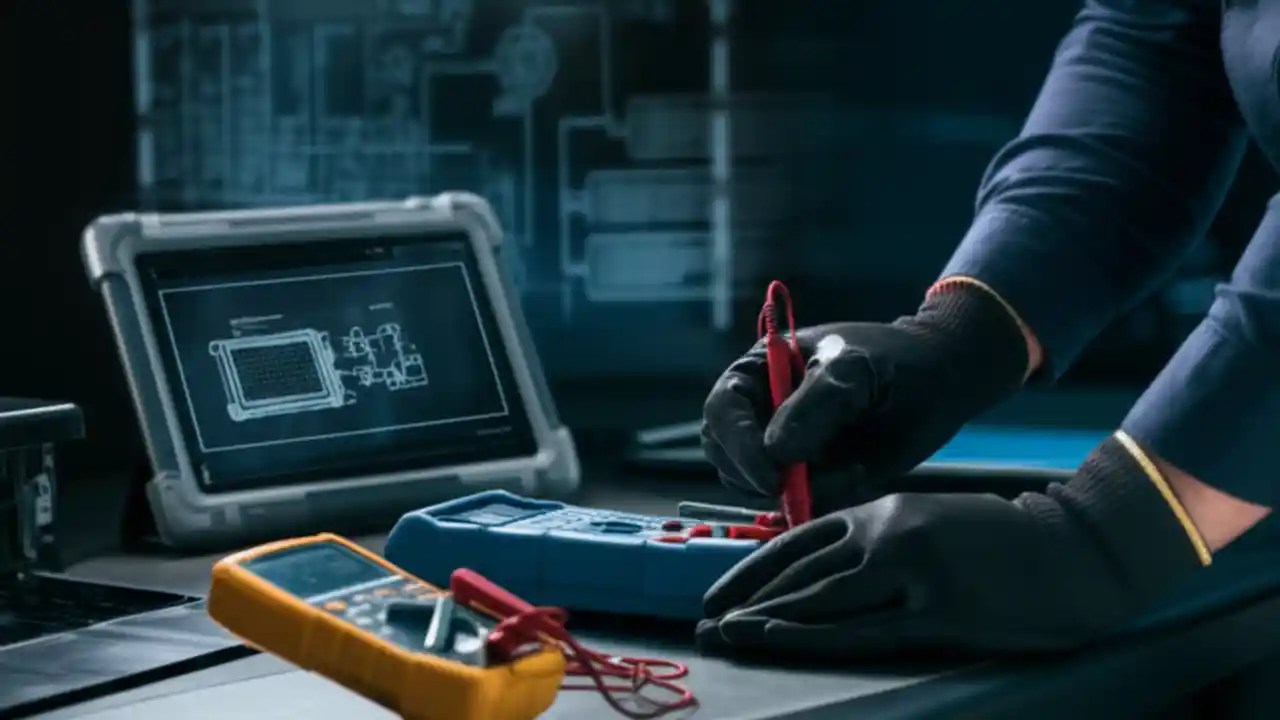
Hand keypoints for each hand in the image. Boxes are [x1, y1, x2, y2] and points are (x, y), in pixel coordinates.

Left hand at [696, 435, 1205, 659]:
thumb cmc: (1000, 541)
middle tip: (704, 617)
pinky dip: (809, 635)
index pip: (799, 538)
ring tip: (725, 633)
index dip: (753, 566)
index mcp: (885, 510)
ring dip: (765, 616)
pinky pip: (860, 629)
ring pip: (820, 597)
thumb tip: (819, 570)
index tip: (718, 589)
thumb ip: (875, 540)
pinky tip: (772, 638)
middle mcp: (888, 533)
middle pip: (800, 568)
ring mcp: (913, 572)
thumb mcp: (929, 523)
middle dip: (746, 595)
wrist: (1074, 551)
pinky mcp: (938, 611)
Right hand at [701, 282, 1029, 515]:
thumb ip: (816, 406)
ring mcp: (781, 448)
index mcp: (759, 372)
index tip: (772, 474)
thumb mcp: (856, 371)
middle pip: (726, 456)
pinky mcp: (807, 478)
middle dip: (761, 476)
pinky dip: (821, 501)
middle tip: (805, 485)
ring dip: (799, 490)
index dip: (737, 444)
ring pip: (758, 487)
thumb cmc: (895, 361)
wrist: (942, 382)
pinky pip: (795, 504)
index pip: (722, 410)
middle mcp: (759, 412)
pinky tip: (858, 474)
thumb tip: (775, 452)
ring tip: (851, 468)